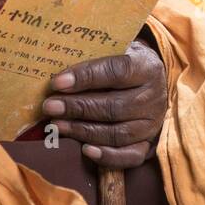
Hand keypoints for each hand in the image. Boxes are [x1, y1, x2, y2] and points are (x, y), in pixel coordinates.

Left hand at [41, 39, 166, 167]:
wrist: (151, 79)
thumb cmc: (125, 60)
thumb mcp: (117, 48)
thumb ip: (95, 55)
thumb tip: (59, 68)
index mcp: (147, 67)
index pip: (116, 72)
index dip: (85, 77)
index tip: (57, 82)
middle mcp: (154, 97)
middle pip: (113, 106)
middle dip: (77, 107)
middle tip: (50, 106)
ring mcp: (152, 123)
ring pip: (117, 133)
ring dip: (83, 131)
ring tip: (57, 124)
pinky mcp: (149, 143)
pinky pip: (129, 156)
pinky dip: (107, 156)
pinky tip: (85, 150)